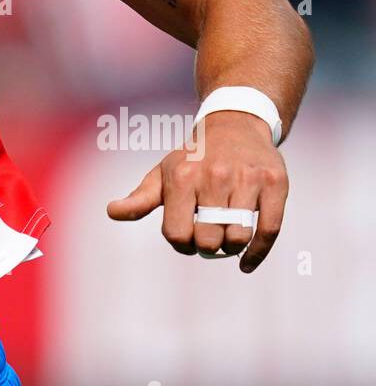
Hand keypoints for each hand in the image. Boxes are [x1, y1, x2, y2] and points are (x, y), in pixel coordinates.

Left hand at [106, 110, 288, 272]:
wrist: (236, 123)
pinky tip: (246, 262)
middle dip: (207, 246)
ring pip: (238, 237)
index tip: (186, 238)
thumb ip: (140, 198)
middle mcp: (214, 175)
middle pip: (208, 240)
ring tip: (227, 236)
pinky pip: (269, 231)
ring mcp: (246, 178)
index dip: (181, 244)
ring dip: (232, 247)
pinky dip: (257, 253)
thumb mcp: (164, 172)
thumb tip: (111, 212)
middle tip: (209, 235)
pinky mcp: (274, 182)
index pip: (177, 234)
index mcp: (182, 176)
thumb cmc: (195, 156)